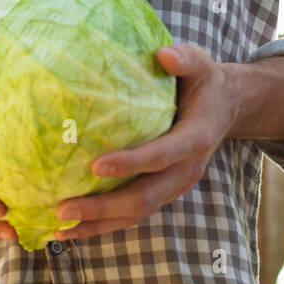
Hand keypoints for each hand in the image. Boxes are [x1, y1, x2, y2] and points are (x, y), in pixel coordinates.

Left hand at [53, 43, 238, 241]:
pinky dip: (104, 224)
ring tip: (59, 229)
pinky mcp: (163, 193)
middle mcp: (185, 170)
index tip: (96, 165)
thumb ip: (185, 59)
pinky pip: (133, 214)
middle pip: (144, 198)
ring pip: (137, 214)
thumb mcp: (201, 64)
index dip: (131, 164)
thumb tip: (163, 55)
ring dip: (98, 224)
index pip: (161, 156)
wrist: (224, 109)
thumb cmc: (204, 82)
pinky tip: (71, 228)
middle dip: (104, 207)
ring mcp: (174, 187)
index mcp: (195, 139)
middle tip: (63, 207)